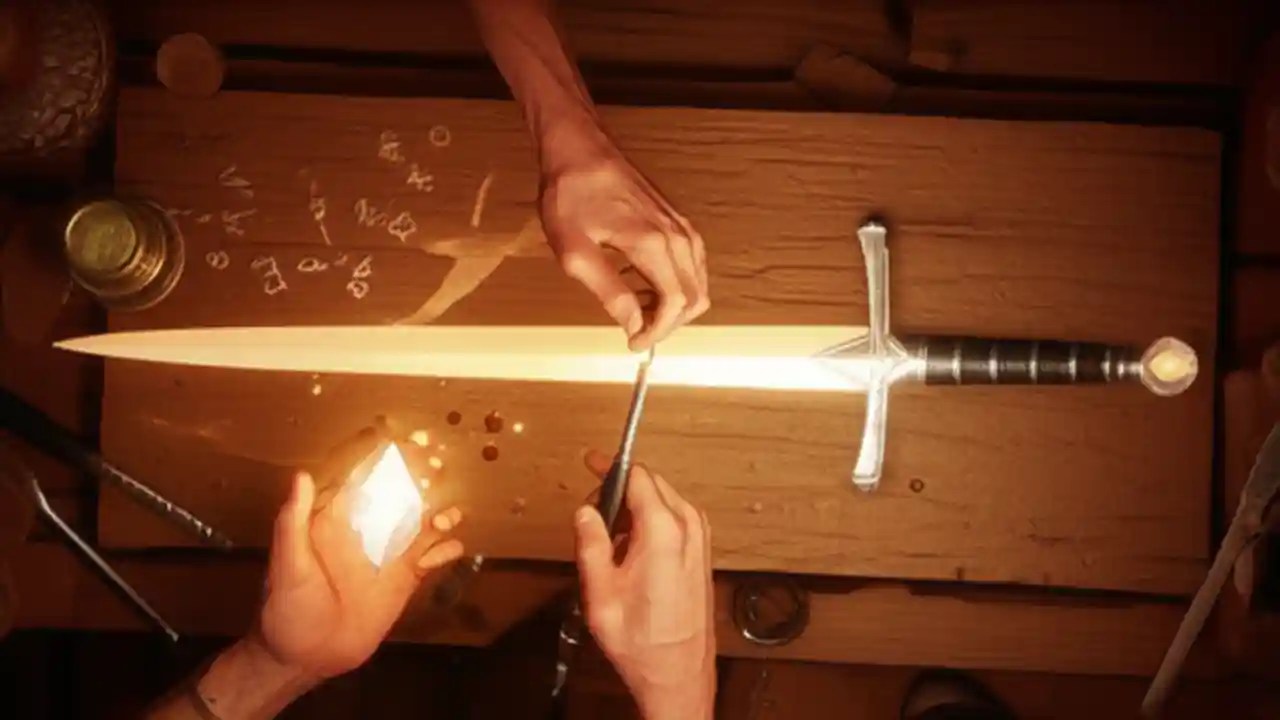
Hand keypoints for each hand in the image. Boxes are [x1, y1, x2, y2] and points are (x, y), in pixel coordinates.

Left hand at [252, 468, 463, 680]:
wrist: (305, 657)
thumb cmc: (288, 609)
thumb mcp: (288, 565)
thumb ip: (294, 522)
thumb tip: (301, 475)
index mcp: (337, 520)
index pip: (363, 479)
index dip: (382, 458)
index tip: (402, 440)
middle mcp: (366, 531)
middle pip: (400, 495)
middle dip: (421, 477)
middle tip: (437, 465)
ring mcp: (388, 554)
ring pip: (423, 523)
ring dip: (440, 513)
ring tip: (449, 514)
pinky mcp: (404, 579)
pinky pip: (432, 557)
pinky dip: (445, 550)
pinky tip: (449, 550)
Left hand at [540, 126, 709, 350]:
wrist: (579, 148)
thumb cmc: (569, 195)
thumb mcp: (574, 251)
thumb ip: (608, 292)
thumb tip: (632, 325)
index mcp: (653, 244)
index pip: (675, 304)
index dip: (657, 331)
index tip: (633, 342)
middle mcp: (677, 235)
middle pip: (695, 298)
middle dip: (667, 323)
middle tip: (633, 328)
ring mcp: (681, 225)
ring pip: (697, 282)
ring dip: (672, 305)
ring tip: (634, 304)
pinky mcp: (678, 219)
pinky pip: (692, 264)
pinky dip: (675, 283)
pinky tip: (641, 280)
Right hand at [573, 451, 715, 718]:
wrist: (678, 675)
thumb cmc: (642, 642)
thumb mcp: (600, 594)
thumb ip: (591, 545)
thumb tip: (585, 513)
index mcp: (663, 531)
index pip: (637, 476)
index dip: (610, 467)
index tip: (592, 463)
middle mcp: (688, 528)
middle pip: (651, 484)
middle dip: (619, 491)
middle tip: (592, 515)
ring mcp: (701, 539)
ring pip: (664, 500)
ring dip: (635, 508)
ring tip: (609, 540)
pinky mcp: (703, 552)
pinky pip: (675, 519)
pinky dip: (651, 522)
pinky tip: (631, 551)